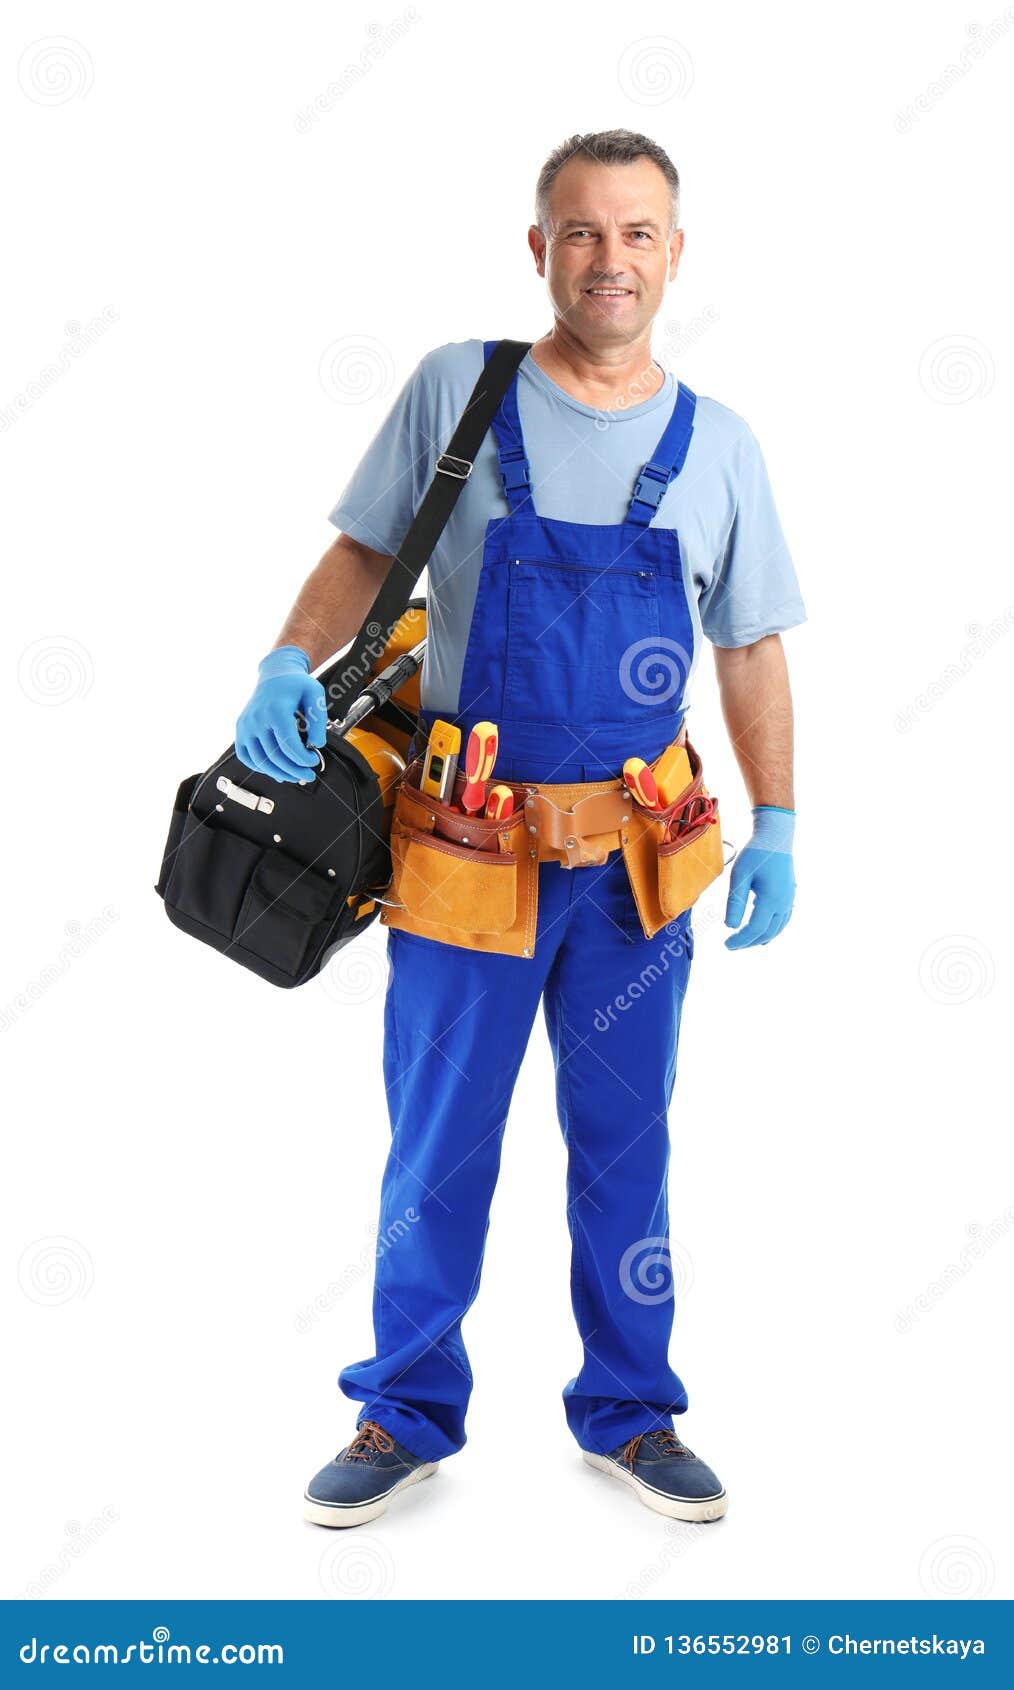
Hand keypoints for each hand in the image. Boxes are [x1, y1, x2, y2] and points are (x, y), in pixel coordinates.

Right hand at [235, 646, 327, 782]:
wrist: (275, 674)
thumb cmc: (296, 684)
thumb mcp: (315, 694)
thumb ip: (318, 720)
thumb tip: (316, 744)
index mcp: (276, 710)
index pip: (289, 745)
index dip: (303, 759)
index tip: (314, 760)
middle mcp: (257, 719)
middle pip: (275, 756)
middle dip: (295, 771)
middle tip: (308, 775)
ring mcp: (246, 726)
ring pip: (260, 761)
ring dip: (279, 773)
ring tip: (294, 776)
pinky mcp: (240, 730)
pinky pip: (246, 756)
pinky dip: (260, 767)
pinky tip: (275, 770)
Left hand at [725, 806, 795, 948]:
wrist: (776, 837)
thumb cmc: (755, 854)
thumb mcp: (740, 876)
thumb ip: (736, 902)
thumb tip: (730, 926)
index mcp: (771, 899)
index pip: (755, 929)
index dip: (740, 940)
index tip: (726, 944)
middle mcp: (784, 903)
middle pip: (766, 933)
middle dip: (748, 942)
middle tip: (730, 946)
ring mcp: (789, 901)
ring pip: (777, 929)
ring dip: (760, 938)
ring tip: (743, 942)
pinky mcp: (790, 896)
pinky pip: (783, 921)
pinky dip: (772, 930)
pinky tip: (762, 933)